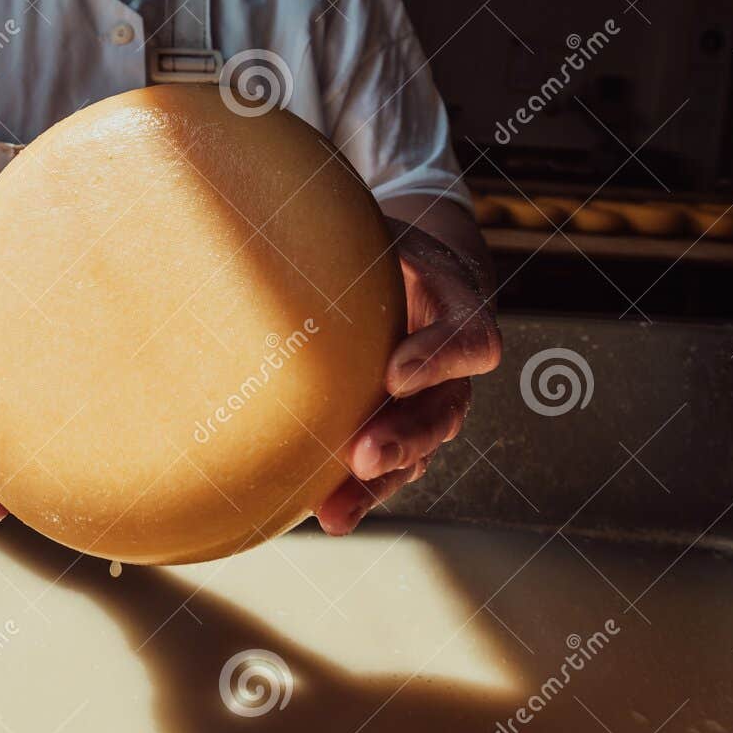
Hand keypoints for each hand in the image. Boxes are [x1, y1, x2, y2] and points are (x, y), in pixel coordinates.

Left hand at [317, 223, 500, 534]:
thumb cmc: (383, 242)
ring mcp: (430, 402)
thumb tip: (263, 216)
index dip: (439, 358)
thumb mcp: (375, 226)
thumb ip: (345, 230)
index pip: (469, 337)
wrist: (403, 266)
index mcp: (458, 305)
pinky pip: (392, 467)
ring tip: (337, 510)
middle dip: (403, 436)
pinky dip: (360, 494)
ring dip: (379, 481)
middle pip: (445, 410)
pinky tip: (327, 516)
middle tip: (363, 454)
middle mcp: (451, 364)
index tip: (395, 373)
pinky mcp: (401, 425)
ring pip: (419, 450)